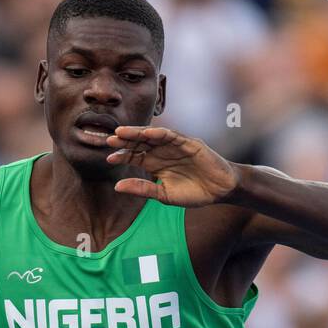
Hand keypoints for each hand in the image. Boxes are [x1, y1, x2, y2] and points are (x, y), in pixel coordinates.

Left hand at [106, 126, 239, 206]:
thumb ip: (142, 189)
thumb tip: (117, 186)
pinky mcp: (189, 143)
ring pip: (153, 137)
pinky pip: (172, 136)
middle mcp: (163, 152)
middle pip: (140, 143)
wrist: (220, 191)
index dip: (122, 156)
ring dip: (137, 133)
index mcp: (156, 164)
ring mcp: (176, 146)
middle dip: (125, 141)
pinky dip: (160, 134)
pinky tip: (147, 133)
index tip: (108, 158)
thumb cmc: (193, 193)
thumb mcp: (163, 195)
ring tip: (121, 132)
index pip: (135, 156)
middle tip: (109, 140)